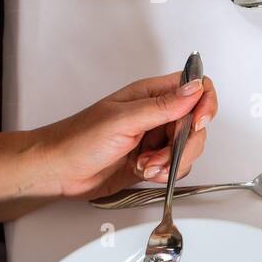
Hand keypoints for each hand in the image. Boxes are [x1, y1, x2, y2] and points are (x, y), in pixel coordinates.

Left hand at [33, 72, 218, 200]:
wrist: (57, 171)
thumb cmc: (77, 139)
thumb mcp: (123, 120)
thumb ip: (163, 106)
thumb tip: (194, 88)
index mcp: (151, 94)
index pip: (195, 87)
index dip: (204, 104)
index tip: (197, 123)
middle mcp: (157, 114)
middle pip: (196, 125)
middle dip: (183, 145)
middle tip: (160, 154)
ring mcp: (156, 138)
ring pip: (189, 148)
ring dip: (171, 162)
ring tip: (145, 166)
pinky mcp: (153, 160)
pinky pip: (177, 166)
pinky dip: (165, 173)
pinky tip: (145, 172)